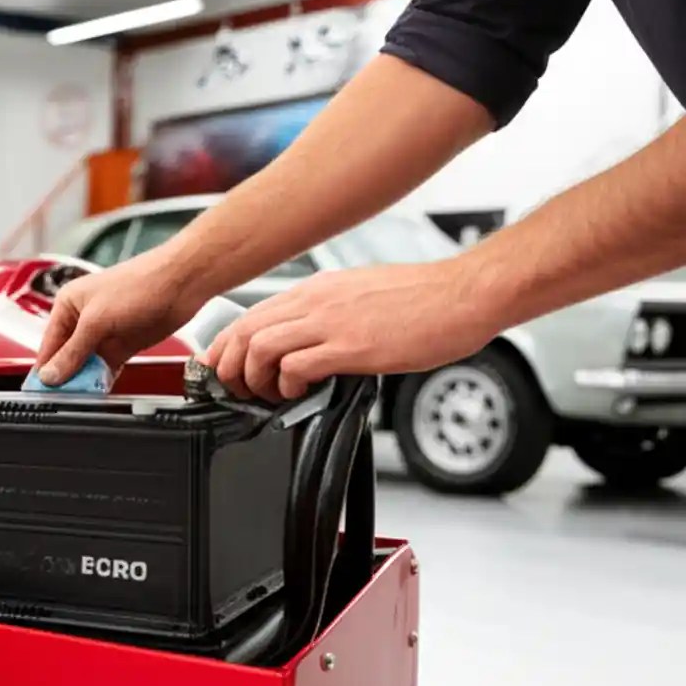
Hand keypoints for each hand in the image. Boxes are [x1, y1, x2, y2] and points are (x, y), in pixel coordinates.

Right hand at [37, 251, 207, 384]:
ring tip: (81, 397)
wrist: (182, 283)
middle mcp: (84, 319)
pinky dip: (102, 380)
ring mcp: (105, 333)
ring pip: (86, 365)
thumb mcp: (97, 320)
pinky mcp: (124, 344)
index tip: (42, 393)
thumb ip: (74, 351)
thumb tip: (51, 374)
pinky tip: (99, 390)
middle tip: (63, 399)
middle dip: (66, 378)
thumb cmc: (141, 284)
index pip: (49, 344)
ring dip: (85, 381)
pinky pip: (106, 368)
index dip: (45, 369)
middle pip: (66, 357)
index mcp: (69, 305)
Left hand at [202, 260, 498, 400]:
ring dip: (254, 379)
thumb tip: (308, 342)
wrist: (463, 294)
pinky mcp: (351, 346)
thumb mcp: (360, 295)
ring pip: (260, 347)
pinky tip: (299, 394)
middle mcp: (316, 300)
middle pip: (244, 331)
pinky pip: (295, 366)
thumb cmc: (423, 299)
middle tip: (237, 390)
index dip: (227, 346)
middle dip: (229, 367)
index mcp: (317, 289)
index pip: (250, 314)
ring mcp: (331, 322)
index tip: (222, 368)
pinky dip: (286, 385)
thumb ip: (328, 314)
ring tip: (269, 396)